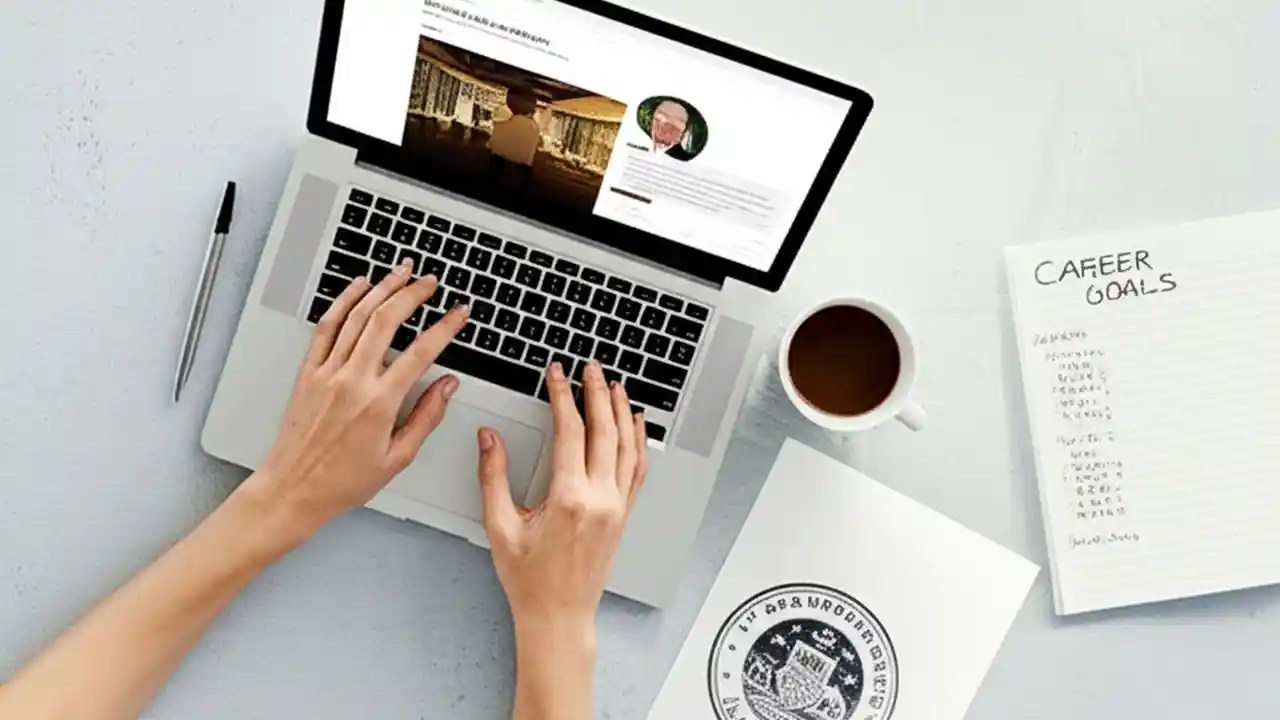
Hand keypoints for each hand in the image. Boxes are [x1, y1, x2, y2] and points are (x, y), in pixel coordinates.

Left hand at [241, 260, 467, 540]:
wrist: (293, 490)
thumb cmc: (342, 482)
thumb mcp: (398, 457)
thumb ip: (427, 416)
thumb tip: (447, 386)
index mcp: (379, 402)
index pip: (421, 352)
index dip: (445, 327)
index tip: (458, 314)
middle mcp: (352, 380)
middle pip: (386, 320)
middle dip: (412, 293)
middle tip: (429, 282)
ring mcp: (327, 372)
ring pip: (357, 316)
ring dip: (381, 288)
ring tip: (400, 272)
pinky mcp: (308, 372)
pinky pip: (327, 327)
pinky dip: (343, 301)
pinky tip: (357, 288)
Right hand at [477, 360, 647, 632]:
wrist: (559, 616)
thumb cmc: (529, 579)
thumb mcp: (500, 527)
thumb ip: (493, 477)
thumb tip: (489, 438)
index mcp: (569, 499)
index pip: (570, 431)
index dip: (562, 396)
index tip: (556, 374)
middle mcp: (600, 499)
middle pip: (605, 431)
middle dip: (597, 393)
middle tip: (591, 368)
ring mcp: (617, 507)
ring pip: (627, 447)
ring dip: (622, 412)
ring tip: (615, 385)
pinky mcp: (624, 515)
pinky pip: (637, 470)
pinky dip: (638, 442)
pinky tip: (634, 425)